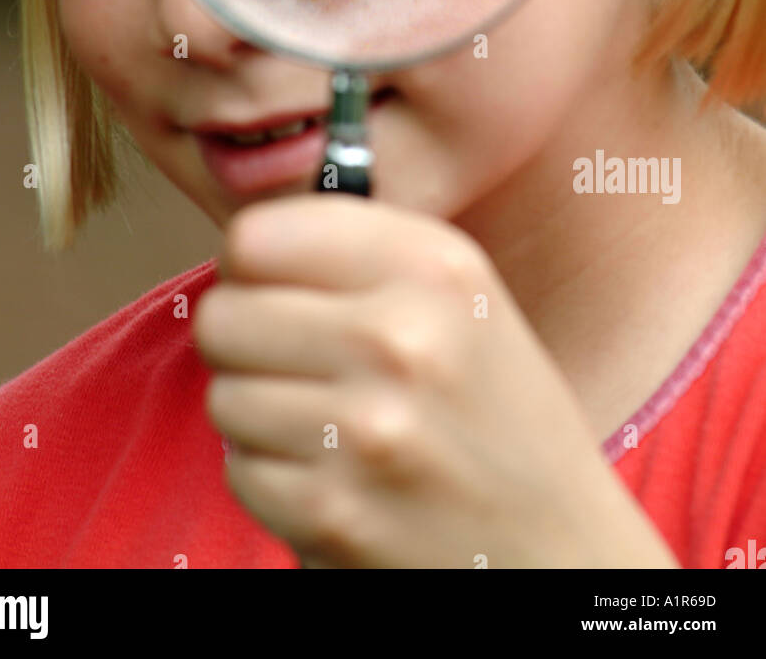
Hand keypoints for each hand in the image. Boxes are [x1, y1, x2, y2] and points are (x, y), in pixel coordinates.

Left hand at [192, 195, 677, 567]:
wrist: (559, 549)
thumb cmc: (495, 414)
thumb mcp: (459, 296)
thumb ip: (356, 250)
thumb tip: (243, 240)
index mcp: (430, 264)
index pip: (257, 235)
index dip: (255, 267)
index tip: (278, 288)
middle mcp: (399, 336)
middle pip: (223, 315)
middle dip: (246, 343)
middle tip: (299, 365)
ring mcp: (365, 429)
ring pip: (224, 396)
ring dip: (260, 416)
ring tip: (328, 426)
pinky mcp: (333, 513)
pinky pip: (239, 471)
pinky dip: (274, 480)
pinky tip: (335, 478)